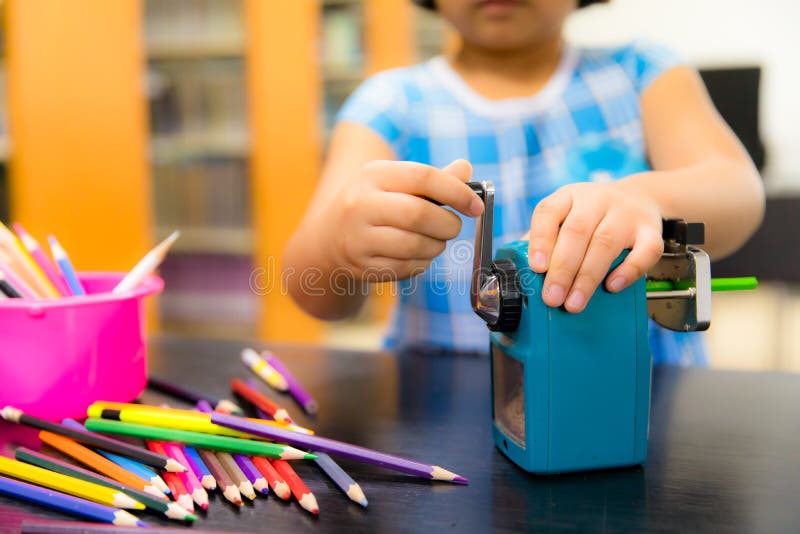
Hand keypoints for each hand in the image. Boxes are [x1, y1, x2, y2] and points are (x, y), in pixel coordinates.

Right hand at [320, 159, 482, 280]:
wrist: (329, 239)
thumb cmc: (375, 205)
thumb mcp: (396, 183)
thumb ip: (433, 178)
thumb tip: (466, 170)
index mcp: (373, 174)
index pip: (423, 177)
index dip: (457, 192)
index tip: (476, 206)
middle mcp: (360, 204)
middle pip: (419, 214)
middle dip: (447, 224)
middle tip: (452, 227)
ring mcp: (358, 237)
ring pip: (415, 245)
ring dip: (436, 246)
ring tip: (433, 240)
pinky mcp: (362, 266)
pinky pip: (407, 267)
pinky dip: (422, 263)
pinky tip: (416, 255)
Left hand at [527, 181, 662, 312]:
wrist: (640, 197)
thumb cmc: (593, 215)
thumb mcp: (566, 216)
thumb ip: (545, 239)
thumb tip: (522, 271)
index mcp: (569, 196)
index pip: (548, 212)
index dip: (540, 240)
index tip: (536, 267)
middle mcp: (596, 199)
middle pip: (577, 232)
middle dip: (562, 269)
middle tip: (552, 297)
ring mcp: (626, 213)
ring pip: (606, 242)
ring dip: (588, 277)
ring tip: (574, 302)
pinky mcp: (651, 229)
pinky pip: (645, 250)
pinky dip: (629, 270)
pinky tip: (613, 286)